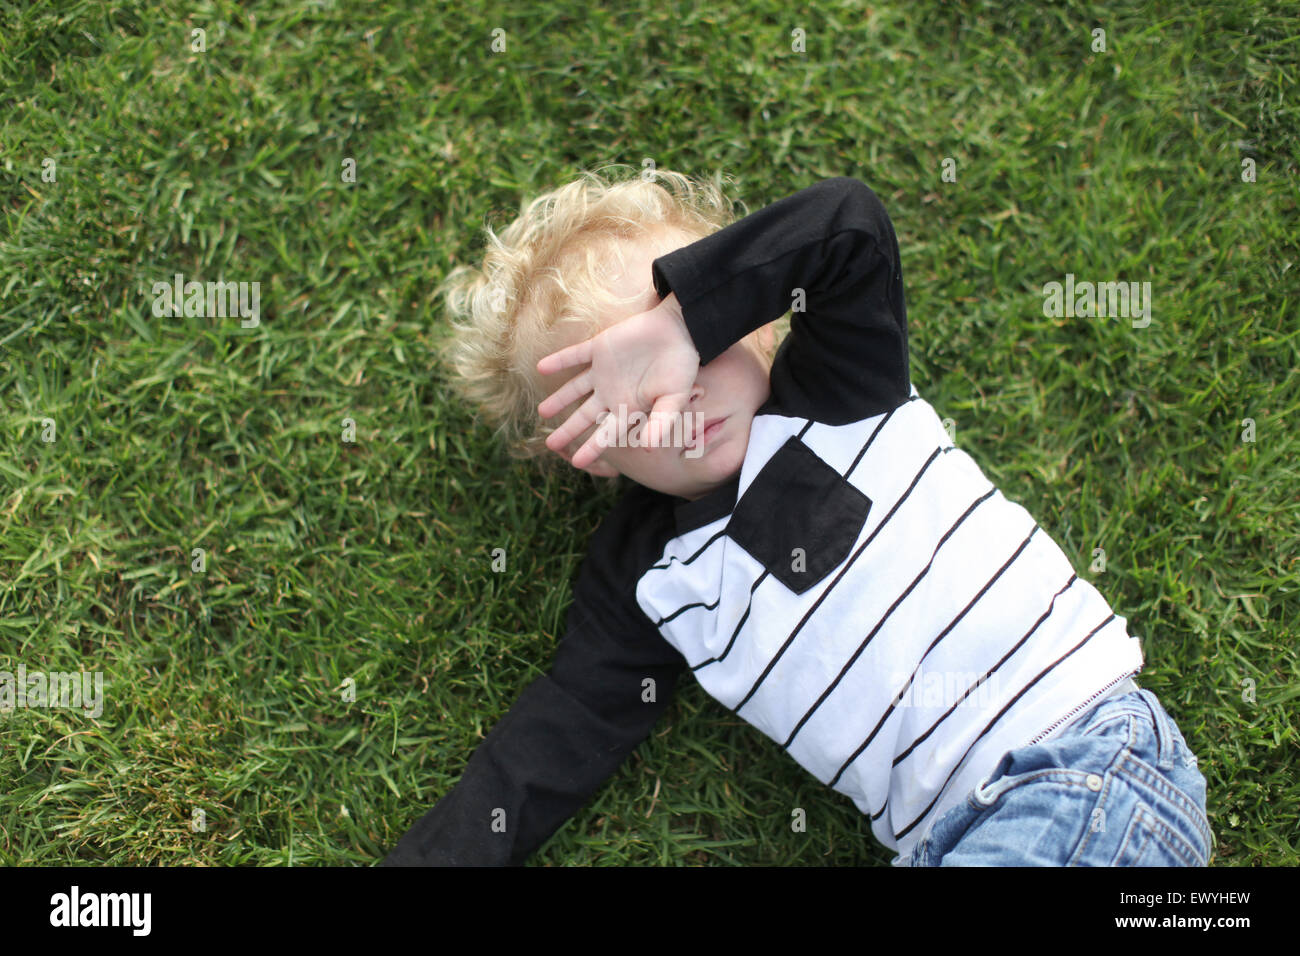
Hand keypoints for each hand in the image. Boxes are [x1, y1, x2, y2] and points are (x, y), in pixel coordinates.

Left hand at [536, 294, 698, 469]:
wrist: (680, 329)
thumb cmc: (681, 366)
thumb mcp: (674, 398)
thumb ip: (661, 423)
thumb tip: (648, 449)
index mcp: (629, 407)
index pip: (607, 433)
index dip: (592, 448)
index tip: (577, 463)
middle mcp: (613, 391)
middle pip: (585, 416)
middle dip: (568, 430)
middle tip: (551, 446)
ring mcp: (604, 370)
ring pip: (576, 389)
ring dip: (559, 399)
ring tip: (542, 412)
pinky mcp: (600, 348)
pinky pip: (575, 356)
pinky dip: (559, 361)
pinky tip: (541, 368)